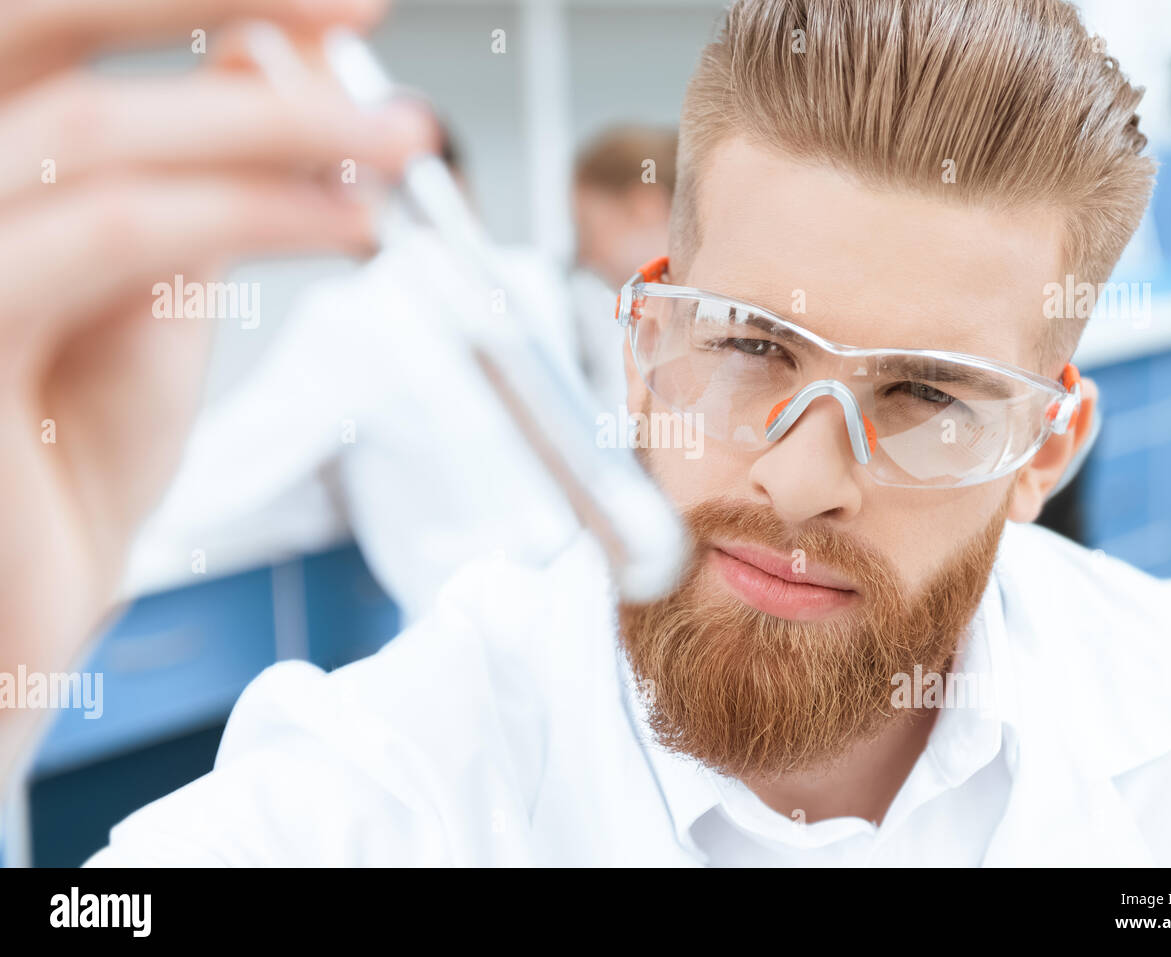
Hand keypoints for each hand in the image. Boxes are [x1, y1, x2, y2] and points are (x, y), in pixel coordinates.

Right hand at [0, 0, 428, 779]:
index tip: (329, 6)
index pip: (48, 29)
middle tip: (362, 14)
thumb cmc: (55, 483)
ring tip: (396, 142)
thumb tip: (260, 65)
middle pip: (36, 22)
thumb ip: (184, 195)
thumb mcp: (134, 318)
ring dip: (274, 124)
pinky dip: (251, 216)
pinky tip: (346, 225)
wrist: (0, 642)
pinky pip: (119, 238)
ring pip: (91, 130)